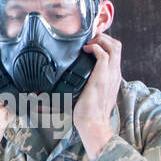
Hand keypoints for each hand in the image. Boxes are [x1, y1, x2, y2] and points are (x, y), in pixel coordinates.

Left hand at [74, 33, 122, 158]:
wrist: (92, 123)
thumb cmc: (86, 113)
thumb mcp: (85, 96)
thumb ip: (77, 88)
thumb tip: (43, 93)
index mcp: (112, 77)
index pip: (115, 52)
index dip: (104, 43)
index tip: (89, 42)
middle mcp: (114, 73)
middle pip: (116, 45)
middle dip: (103, 37)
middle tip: (87, 40)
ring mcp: (110, 74)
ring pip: (113, 46)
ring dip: (100, 40)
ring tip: (87, 43)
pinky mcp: (102, 76)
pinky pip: (103, 54)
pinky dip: (94, 47)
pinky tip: (84, 50)